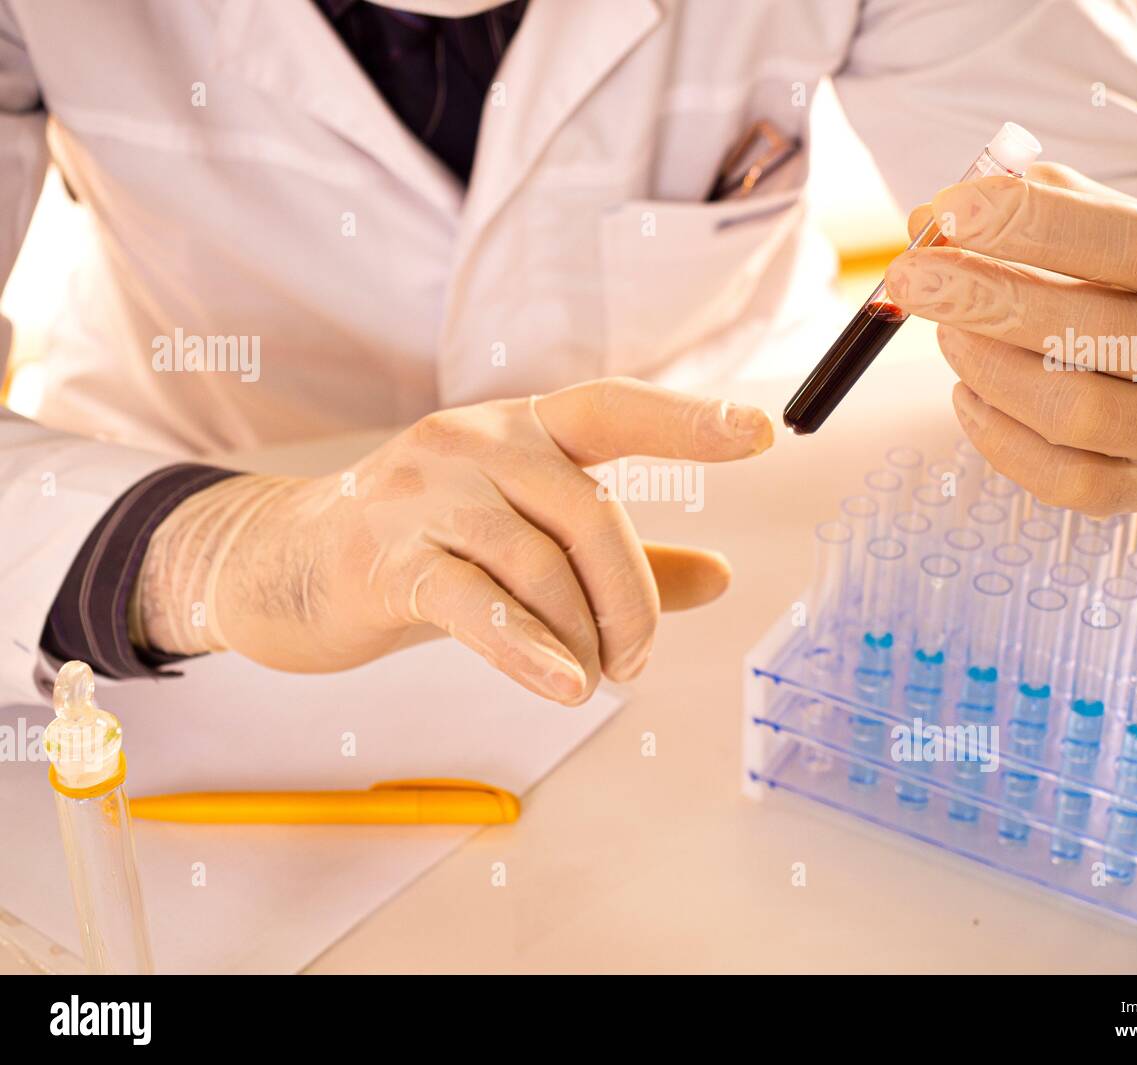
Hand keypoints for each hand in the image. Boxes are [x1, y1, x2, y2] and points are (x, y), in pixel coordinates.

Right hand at [131, 378, 772, 704]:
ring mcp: (423, 493)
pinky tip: (563, 685)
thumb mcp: (526, 539)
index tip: (760, 432)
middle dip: (631, 597)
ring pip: (539, 560)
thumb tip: (724, 576)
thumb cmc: (421, 546)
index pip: (612, 408)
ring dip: (585, 635)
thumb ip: (626, 559)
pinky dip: (528, 647)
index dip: (686, 418)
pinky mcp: (386, 557)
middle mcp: (474, 442)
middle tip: (635, 661)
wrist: (281, 564)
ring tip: (592, 678)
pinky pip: (475, 601)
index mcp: (519, 430)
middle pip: (588, 510)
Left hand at [885, 162, 1136, 515]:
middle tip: (912, 278)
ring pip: (1072, 412)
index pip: (1129, 244)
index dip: (1033, 225)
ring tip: (946, 334)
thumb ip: (1028, 214)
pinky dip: (996, 435)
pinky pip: (1058, 478)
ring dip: (988, 368)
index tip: (952, 209)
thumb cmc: (1136, 285)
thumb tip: (925, 221)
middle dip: (986, 301)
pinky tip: (967, 393)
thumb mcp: (1105, 230)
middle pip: (1095, 333)